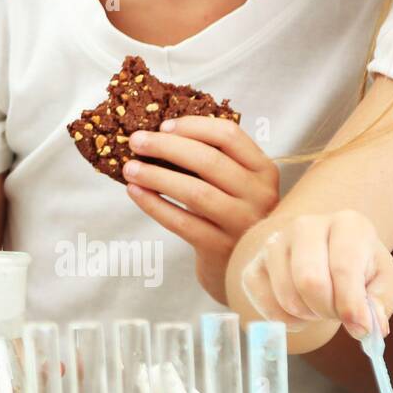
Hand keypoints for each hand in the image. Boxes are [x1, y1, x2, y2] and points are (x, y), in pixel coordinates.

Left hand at [122, 116, 278, 301]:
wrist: (240, 266)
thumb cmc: (228, 212)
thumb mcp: (233, 182)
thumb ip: (210, 158)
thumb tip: (156, 132)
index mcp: (263, 170)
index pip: (229, 135)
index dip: (193, 126)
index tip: (163, 126)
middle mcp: (259, 195)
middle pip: (209, 161)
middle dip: (167, 147)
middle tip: (136, 141)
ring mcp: (242, 224)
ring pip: (195, 192)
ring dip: (156, 176)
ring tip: (130, 169)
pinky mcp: (221, 248)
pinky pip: (182, 222)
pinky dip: (154, 204)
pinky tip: (135, 192)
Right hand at [240, 211, 392, 340]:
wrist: (329, 259)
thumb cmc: (363, 271)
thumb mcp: (388, 284)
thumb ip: (385, 302)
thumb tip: (370, 324)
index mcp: (347, 223)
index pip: (343, 268)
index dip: (352, 305)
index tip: (361, 329)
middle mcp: (305, 225)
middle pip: (309, 281)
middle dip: (327, 310)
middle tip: (338, 314)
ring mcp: (274, 243)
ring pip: (286, 296)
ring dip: (309, 315)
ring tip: (321, 308)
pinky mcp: (253, 265)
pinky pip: (263, 303)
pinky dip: (285, 320)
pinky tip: (300, 313)